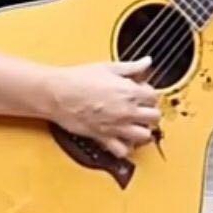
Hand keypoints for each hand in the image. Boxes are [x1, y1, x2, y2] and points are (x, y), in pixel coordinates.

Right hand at [46, 58, 162, 157]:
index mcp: (130, 92)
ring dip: (143, 131)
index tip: (142, 92)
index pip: (154, 97)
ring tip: (135, 125)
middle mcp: (127, 111)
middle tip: (142, 109)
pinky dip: (125, 148)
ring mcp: (116, 126)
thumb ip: (132, 66)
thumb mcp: (109, 67)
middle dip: (151, 113)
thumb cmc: (78, 79)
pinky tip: (122, 139)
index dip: (149, 94)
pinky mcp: (103, 138)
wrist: (58, 94)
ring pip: (144, 136)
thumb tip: (146, 62)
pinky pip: (122, 151)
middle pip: (155, 118)